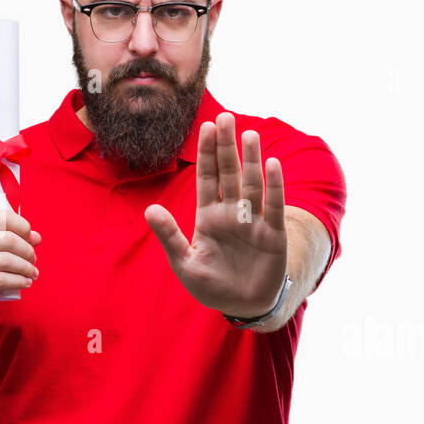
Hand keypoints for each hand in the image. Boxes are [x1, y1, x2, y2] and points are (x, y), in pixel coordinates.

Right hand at [0, 206, 40, 327]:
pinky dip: (19, 281)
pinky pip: (1, 280)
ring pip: (7, 260)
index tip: (33, 239)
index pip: (0, 217)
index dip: (23, 227)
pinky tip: (25, 283)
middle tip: (33, 260)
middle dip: (28, 250)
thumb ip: (5, 240)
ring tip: (33, 274)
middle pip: (8, 240)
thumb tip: (36, 237)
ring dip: (27, 268)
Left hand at [143, 111, 286, 316]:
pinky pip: (273, 206)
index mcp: (208, 216)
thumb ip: (170, 236)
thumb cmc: (212, 286)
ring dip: (250, 160)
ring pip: (252, 184)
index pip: (206, 178)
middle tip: (225, 118)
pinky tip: (271, 165)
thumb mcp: (185, 263)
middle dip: (226, 147)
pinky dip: (273, 187)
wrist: (243, 306)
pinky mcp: (273, 235)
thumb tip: (150, 210)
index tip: (206, 127)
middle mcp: (231, 213)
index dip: (207, 153)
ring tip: (249, 134)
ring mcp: (253, 222)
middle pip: (229, 173)